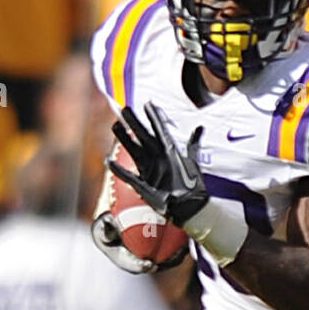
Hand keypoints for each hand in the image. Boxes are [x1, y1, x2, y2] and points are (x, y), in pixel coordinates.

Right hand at [109, 102, 207, 227]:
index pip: (160, 129)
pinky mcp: (143, 185)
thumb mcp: (192, 161)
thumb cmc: (189, 184)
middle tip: (125, 109)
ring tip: (115, 126)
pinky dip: (119, 170)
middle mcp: (156, 158)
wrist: (188, 206)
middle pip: (143, 136)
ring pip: (134, 150)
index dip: (154, 117)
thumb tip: (200, 128)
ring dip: (125, 139)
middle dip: (135, 123)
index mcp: (168, 151)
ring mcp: (148, 170)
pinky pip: (129, 176)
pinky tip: (109, 161)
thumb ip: (193, 144)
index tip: (148, 103)